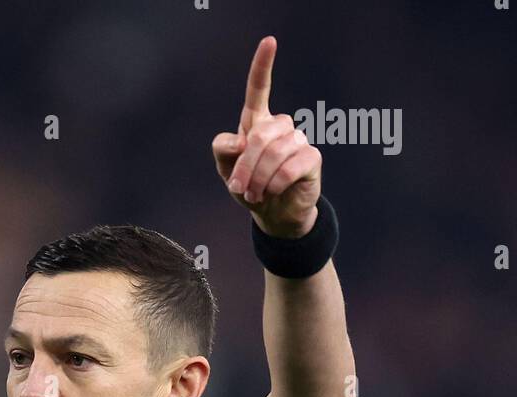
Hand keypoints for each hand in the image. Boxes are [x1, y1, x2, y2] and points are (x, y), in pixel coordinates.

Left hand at [212, 36, 321, 238]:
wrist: (273, 215)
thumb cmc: (250, 187)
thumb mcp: (227, 171)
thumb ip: (224, 150)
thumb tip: (240, 140)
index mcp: (257, 123)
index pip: (259, 90)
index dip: (263, 66)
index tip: (269, 41)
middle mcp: (280, 126)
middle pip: (259, 136)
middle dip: (246, 166)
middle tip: (240, 189)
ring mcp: (298, 140)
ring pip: (275, 152)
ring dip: (259, 178)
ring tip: (256, 194)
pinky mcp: (312, 158)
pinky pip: (291, 166)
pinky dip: (276, 183)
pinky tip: (273, 192)